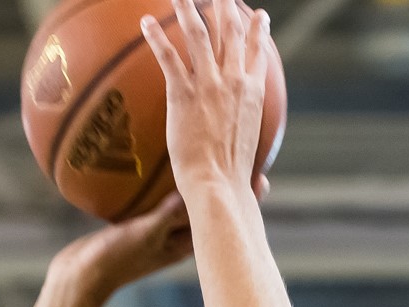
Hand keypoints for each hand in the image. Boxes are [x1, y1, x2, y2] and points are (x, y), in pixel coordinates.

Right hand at [51, 172, 271, 299]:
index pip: (223, 220)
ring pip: (186, 204)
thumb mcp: (142, 232)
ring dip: (198, 184)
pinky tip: (158, 163)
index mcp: (186, 244)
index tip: (263, 178)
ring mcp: (159, 236)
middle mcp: (178, 240)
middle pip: (210, 210)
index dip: (242, 200)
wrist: (79, 280)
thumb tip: (198, 192)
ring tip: (208, 157)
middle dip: (225, 188)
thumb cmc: (113, 260)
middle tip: (245, 159)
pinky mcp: (141, 229)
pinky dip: (164, 184)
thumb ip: (168, 214)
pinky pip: (159, 201)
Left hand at [140, 0, 271, 198]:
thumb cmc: (233, 183)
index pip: (257, 53)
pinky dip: (156, 36)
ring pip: (198, 33)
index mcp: (253, 94)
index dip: (258, 31)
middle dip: (225, 4)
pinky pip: (168, 56)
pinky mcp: (183, 94)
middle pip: (230, 30)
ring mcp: (209, 85)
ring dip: (188, 7)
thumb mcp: (251, 165)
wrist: (218, 185)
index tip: (258, 16)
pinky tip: (145, 21)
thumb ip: (255, 167)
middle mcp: (234, 81)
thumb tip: (264, 186)